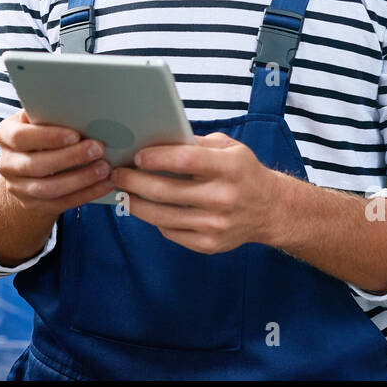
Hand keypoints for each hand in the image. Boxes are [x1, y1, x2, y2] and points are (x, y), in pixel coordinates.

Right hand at [0, 109, 115, 219]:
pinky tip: (105, 184)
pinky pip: (60, 204)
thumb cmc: (41, 132)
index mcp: (5, 135)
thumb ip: (50, 115)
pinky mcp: (32, 205)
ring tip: (104, 169)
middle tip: (98, 149)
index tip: (75, 135)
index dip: (48, 137)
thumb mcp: (38, 119)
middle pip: (36, 165)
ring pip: (48, 189)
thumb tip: (79, 108)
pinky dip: (86, 194)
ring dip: (80, 179)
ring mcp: (17, 188)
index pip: (21, 138)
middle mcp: (6, 163)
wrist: (28, 165)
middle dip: (70, 158)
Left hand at [111, 132, 280, 253]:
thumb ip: (195, 144)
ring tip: (122, 191)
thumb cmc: (242, 172)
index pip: (186, 160)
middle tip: (116, 173)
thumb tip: (154, 142)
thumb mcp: (229, 148)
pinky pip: (170, 232)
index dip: (157, 157)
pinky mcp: (209, 244)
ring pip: (162, 216)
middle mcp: (224, 198)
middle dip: (134, 181)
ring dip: (135, 203)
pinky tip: (145, 208)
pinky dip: (153, 219)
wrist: (270, 210)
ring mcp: (216, 225)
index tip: (136, 156)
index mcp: (230, 168)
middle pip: (166, 190)